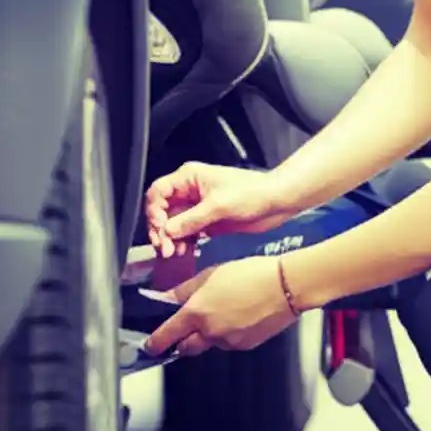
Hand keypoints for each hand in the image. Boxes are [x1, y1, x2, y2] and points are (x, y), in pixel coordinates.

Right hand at [144, 162, 299, 257]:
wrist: (276, 202)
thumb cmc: (251, 193)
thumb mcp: (218, 206)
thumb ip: (191, 219)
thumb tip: (167, 232)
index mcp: (189, 177)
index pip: (158, 192)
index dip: (154, 211)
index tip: (160, 229)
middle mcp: (189, 191)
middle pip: (162, 210)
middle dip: (161, 229)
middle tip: (165, 248)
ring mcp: (197, 207)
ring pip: (173, 224)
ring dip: (171, 239)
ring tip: (175, 252)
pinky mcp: (206, 221)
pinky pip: (186, 232)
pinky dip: (183, 242)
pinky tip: (184, 251)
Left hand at [144, 255, 298, 355]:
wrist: (285, 286)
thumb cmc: (252, 274)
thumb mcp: (211, 274)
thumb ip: (184, 289)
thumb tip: (166, 297)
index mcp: (197, 313)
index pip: (167, 335)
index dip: (155, 343)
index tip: (149, 346)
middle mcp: (210, 332)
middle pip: (186, 348)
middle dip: (181, 342)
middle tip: (183, 332)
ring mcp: (229, 342)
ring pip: (209, 344)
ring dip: (208, 335)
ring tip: (223, 312)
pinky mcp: (245, 345)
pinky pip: (229, 343)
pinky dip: (228, 334)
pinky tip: (239, 316)